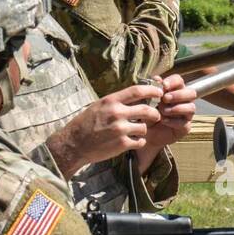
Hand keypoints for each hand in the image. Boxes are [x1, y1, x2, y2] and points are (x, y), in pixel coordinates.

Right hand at [46, 83, 161, 174]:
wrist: (74, 144)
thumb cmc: (86, 123)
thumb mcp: (99, 106)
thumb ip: (116, 102)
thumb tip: (136, 96)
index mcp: (111, 101)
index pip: (137, 91)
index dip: (152, 90)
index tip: (160, 92)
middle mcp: (117, 113)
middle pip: (146, 110)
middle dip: (155, 113)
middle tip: (156, 116)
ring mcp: (120, 129)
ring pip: (144, 127)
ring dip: (143, 130)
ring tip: (136, 132)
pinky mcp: (122, 144)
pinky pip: (140, 141)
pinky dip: (139, 142)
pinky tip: (132, 141)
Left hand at [144, 74, 196, 149]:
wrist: (143, 132)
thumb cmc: (145, 113)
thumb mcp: (145, 101)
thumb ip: (151, 89)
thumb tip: (157, 78)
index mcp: (174, 90)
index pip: (179, 81)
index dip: (173, 81)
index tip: (164, 85)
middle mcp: (183, 101)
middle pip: (191, 92)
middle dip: (178, 95)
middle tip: (165, 98)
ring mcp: (186, 114)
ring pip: (191, 107)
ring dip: (177, 108)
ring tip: (163, 111)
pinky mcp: (185, 127)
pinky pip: (184, 122)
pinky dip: (173, 121)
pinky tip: (163, 120)